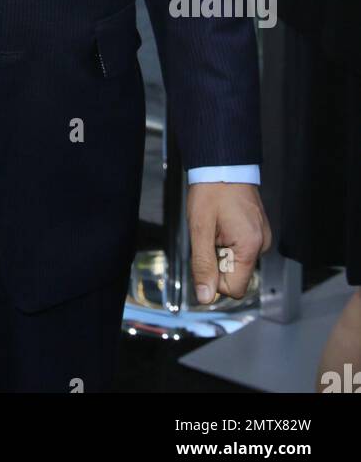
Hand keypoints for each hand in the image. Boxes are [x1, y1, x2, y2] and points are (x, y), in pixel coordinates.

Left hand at [187, 183, 271, 304]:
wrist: (223, 164)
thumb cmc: (212, 191)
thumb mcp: (200, 229)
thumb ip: (203, 265)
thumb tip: (205, 296)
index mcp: (250, 246)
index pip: (234, 289)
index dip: (214, 279)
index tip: (205, 257)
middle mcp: (262, 245)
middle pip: (236, 276)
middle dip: (217, 263)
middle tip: (209, 237)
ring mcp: (261, 238)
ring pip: (237, 263)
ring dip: (221, 252)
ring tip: (215, 227)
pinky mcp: (258, 232)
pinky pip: (240, 250)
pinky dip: (228, 243)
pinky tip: (222, 224)